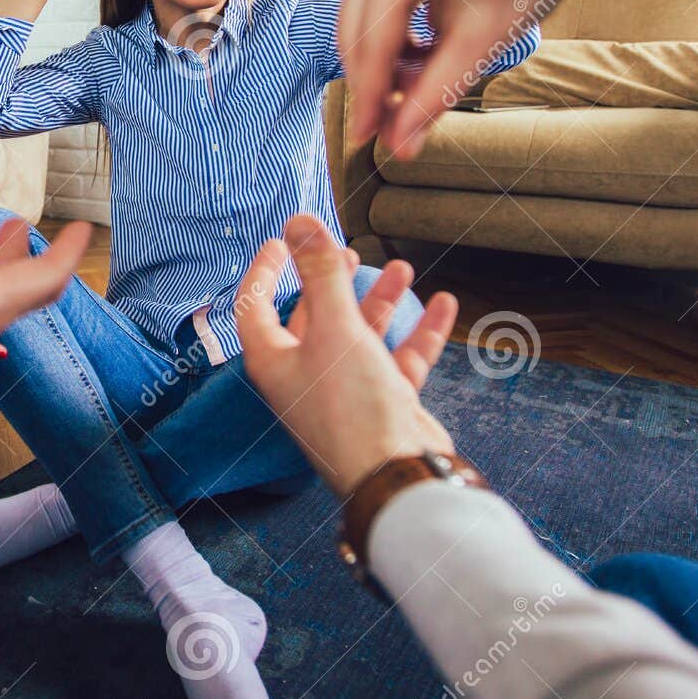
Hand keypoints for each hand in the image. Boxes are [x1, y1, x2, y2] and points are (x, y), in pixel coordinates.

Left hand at [235, 214, 458, 495]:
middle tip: (346, 250)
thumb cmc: (353, 409)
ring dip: (380, 301)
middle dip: (331, 280)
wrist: (396, 476)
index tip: (279, 241)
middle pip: (312, 317)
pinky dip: (418, 333)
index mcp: (275, 361)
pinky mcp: (382, 405)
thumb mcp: (336, 329)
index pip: (255, 307)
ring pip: (360, 335)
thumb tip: (299, 222)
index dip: (264, 271)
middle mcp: (304, 377)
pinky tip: (442, 305)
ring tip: (402, 267)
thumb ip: (321, 273)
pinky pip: (398, 360)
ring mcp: (345, 392)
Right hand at [339, 0, 583, 157]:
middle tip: (393, 131)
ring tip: (416, 94)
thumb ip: (436, 93)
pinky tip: (418, 63)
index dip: (370, 96)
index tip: (366, 140)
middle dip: (373, 85)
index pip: (372, 40)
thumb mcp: (484, 38)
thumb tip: (400, 145)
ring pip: (359, 25)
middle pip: (355, 34)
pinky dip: (391, 43)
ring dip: (383, 66)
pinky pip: (373, 10)